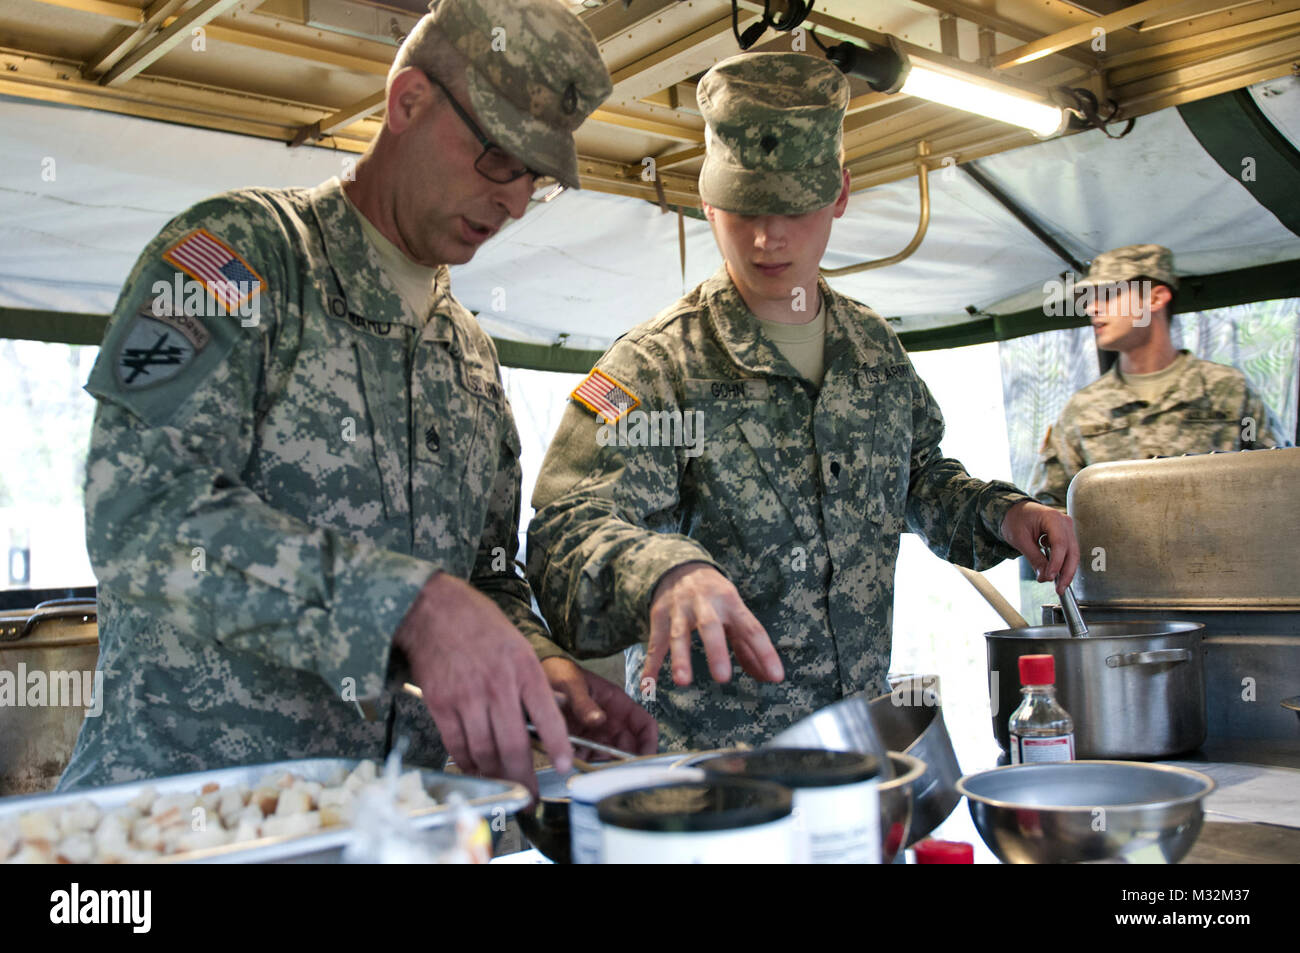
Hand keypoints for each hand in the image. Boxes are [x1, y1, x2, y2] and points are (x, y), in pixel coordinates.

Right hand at [393, 572, 571, 796]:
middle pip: (513, 746)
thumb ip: (531, 682)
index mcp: (524, 669)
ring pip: (484, 751)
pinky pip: (457, 744)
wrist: (434, 610)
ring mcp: (467, 696)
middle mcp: (498, 686)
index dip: (558, 747)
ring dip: (495, 776)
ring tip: (504, 788)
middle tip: (529, 797)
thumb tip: (547, 717)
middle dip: (523, 779)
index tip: (564, 767)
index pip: (548, 717)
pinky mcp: (441, 703)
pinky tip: (477, 770)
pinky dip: (468, 763)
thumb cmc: (479, 625)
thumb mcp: (518, 646)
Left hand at [542, 658, 658, 759]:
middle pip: (629, 747)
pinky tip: (571, 761)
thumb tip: (599, 720)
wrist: (538, 678)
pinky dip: (583, 764)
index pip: (644, 724)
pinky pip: (589, 758)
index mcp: (617, 703)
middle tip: (612, 773)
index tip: (646, 760)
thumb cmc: (559, 673)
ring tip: (587, 765)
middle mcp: (611, 721)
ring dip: (602, 765)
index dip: (649, 742)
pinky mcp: (581, 742)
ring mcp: (597, 733)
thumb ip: (583, 702)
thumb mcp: (571, 684)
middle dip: (624, 762)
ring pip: (609, 756)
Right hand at [643, 563, 783, 687]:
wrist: (679, 565)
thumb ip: (749, 645)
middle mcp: (705, 603)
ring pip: (679, 634)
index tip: (776, 677)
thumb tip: (767, 677)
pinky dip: (651, 664)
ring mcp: (679, 609)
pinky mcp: (659, 616)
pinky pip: (655, 643)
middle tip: (723, 678)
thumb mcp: (735, 612)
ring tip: (683, 681)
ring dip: (680, 657)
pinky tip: (648, 683)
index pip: (751, 629)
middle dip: (716, 652)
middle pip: (711, 627)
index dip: (765, 652)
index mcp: (731, 602)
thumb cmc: (715, 597)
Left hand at [1000, 501, 1078, 594]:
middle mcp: (1064, 522)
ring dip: (1066, 571)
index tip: (1050, 577)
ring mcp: (1067, 529)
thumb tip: (1044, 577)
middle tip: (1059, 589)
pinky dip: (1063, 565)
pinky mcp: (1066, 536)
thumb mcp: (1020, 540)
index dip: (1057, 563)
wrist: (1015, 511)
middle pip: (1072, 551)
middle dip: (1066, 572)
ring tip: (1058, 586)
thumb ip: (1034, 558)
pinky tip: (1056, 575)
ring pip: (1073, 554)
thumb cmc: (1016, 520)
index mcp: (1052, 518)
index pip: (1060, 544)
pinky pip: (1068, 553)